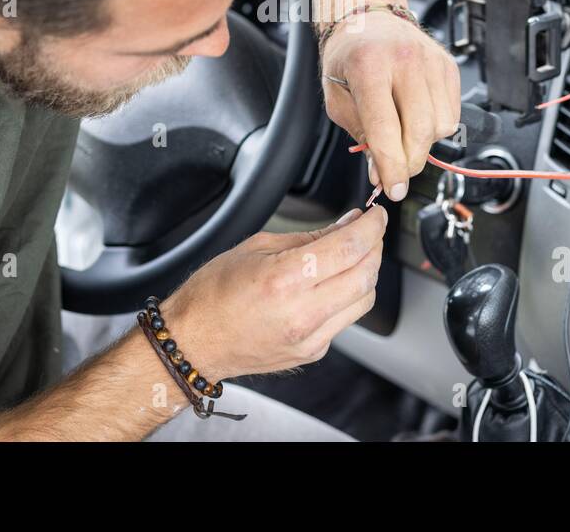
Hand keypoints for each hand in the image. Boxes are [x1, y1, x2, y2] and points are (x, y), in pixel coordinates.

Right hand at [161, 206, 385, 380]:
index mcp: (284, 279)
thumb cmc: (213, 295)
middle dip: (374, 247)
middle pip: (366, 275)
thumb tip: (346, 226)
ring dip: (366, 273)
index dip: (371, 227)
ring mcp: (310, 338)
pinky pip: (345, 319)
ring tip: (353, 255)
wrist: (193, 343)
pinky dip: (348, 296)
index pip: (349, 248)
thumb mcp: (257, 247)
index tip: (376, 215)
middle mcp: (301, 313)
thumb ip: (309, 238)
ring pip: (364, 300)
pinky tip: (333, 283)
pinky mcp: (312, 352)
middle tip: (368, 231)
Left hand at [321, 11, 460, 200]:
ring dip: (422, 144)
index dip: (391, 166)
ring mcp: (432, 62)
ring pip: (441, 127)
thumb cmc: (350, 56)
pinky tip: (415, 117)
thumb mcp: (337, 97)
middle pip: (421, 131)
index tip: (393, 189)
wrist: (371, 18)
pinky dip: (436, 127)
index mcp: (369, 65)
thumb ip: (360, 134)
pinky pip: (452, 115)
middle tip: (396, 171)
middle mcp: (405, 60)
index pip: (385, 128)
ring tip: (401, 133)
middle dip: (409, 163)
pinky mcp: (450, 67)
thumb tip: (381, 171)